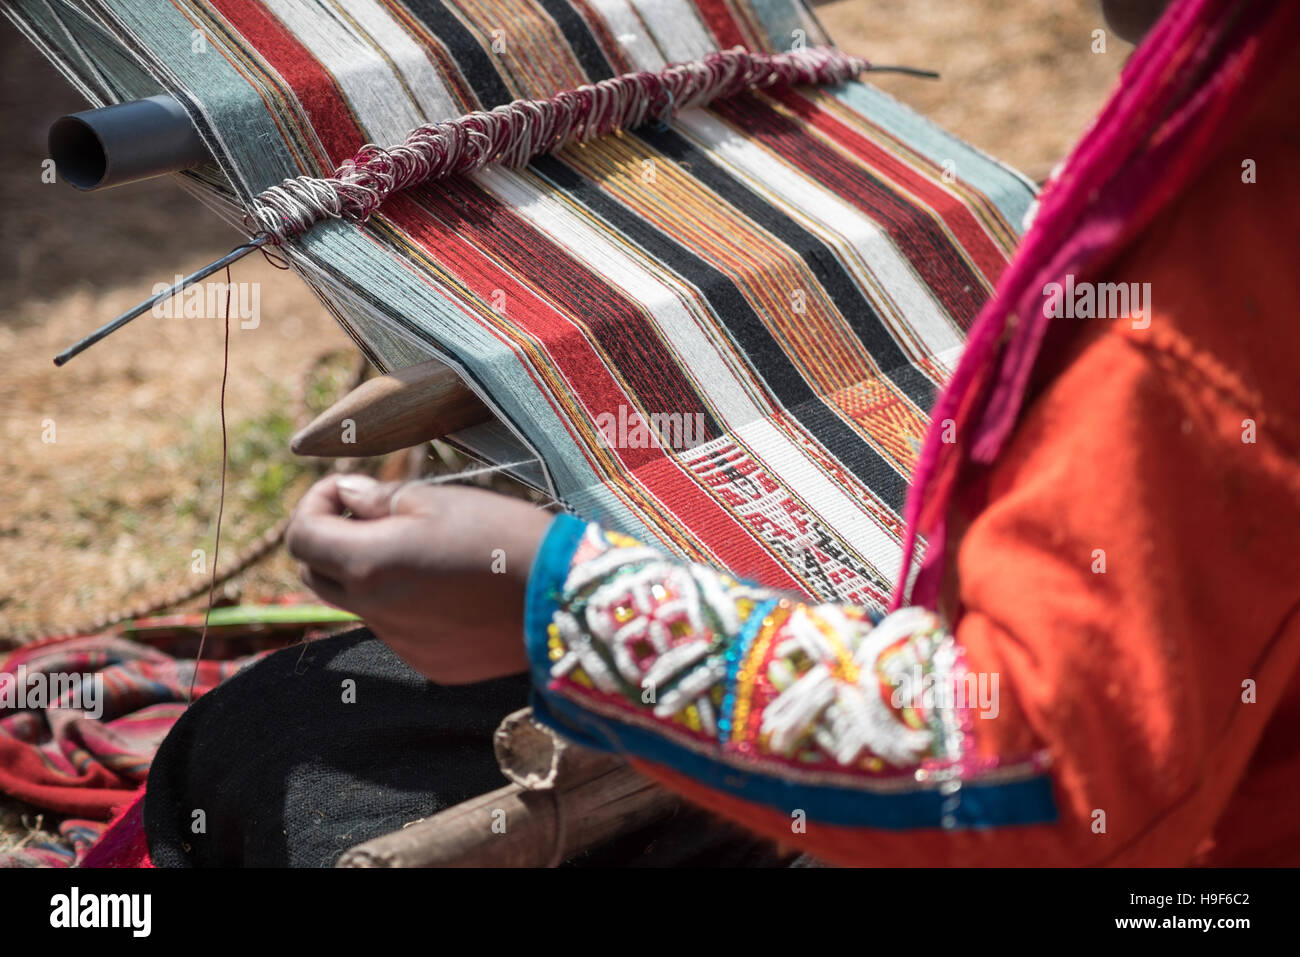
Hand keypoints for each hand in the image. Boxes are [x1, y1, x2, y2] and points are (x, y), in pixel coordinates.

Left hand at [284, 474, 554, 683]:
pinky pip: (398, 630)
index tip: (347, 491)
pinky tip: (454, 590)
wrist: (560, 599)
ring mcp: (399, 643)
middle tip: (371, 517)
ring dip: (371, 573)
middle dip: (330, 540)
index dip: (315, 503)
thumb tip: (346, 496)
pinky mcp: (429, 663)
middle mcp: (372, 611)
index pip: (300, 536)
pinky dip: (407, 606)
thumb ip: (380, 498)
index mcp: (367, 563)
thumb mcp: (440, 501)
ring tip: (425, 552)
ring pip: (359, 603)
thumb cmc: (502, 536)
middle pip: (315, 575)